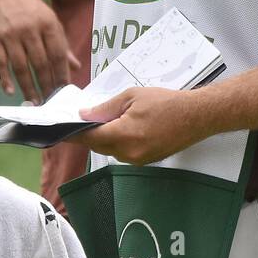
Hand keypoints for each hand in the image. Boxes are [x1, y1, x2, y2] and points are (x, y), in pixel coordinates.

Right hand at [0, 0, 82, 103]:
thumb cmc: (30, 10)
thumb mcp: (50, 21)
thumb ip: (62, 44)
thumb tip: (76, 66)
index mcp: (48, 23)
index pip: (57, 53)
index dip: (62, 73)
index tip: (64, 90)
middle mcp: (30, 28)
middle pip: (40, 62)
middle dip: (46, 84)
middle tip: (49, 101)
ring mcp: (11, 34)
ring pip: (21, 66)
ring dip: (28, 87)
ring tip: (34, 101)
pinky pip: (0, 62)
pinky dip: (5, 78)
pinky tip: (11, 91)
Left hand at [74, 87, 211, 163]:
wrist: (197, 116)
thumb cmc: (167, 102)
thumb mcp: (132, 96)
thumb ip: (106, 107)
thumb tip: (85, 114)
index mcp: (123, 135)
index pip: (89, 138)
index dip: (73, 133)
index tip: (61, 129)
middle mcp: (129, 153)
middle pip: (98, 147)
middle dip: (89, 134)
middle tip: (83, 120)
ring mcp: (138, 160)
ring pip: (110, 150)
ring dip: (105, 138)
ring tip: (108, 120)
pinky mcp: (146, 161)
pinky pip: (124, 152)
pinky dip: (118, 142)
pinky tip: (123, 128)